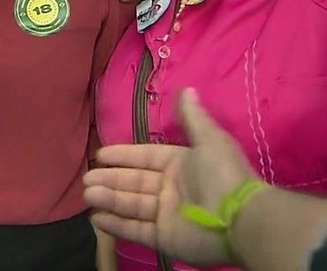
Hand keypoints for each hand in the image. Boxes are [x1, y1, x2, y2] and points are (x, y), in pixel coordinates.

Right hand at [84, 89, 260, 266]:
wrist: (240, 218)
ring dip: (108, 199)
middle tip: (86, 179)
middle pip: (134, 182)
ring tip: (87, 194)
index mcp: (181, 164)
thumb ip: (192, 117)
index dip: (124, 155)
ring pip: (131, 204)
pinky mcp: (165, 238)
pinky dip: (117, 225)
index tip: (100, 154)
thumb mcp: (208, 139)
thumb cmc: (222, 175)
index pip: (145, 157)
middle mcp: (172, 188)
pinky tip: (97, 218)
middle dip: (110, 179)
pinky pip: (137, 229)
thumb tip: (187, 89)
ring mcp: (167, 214)